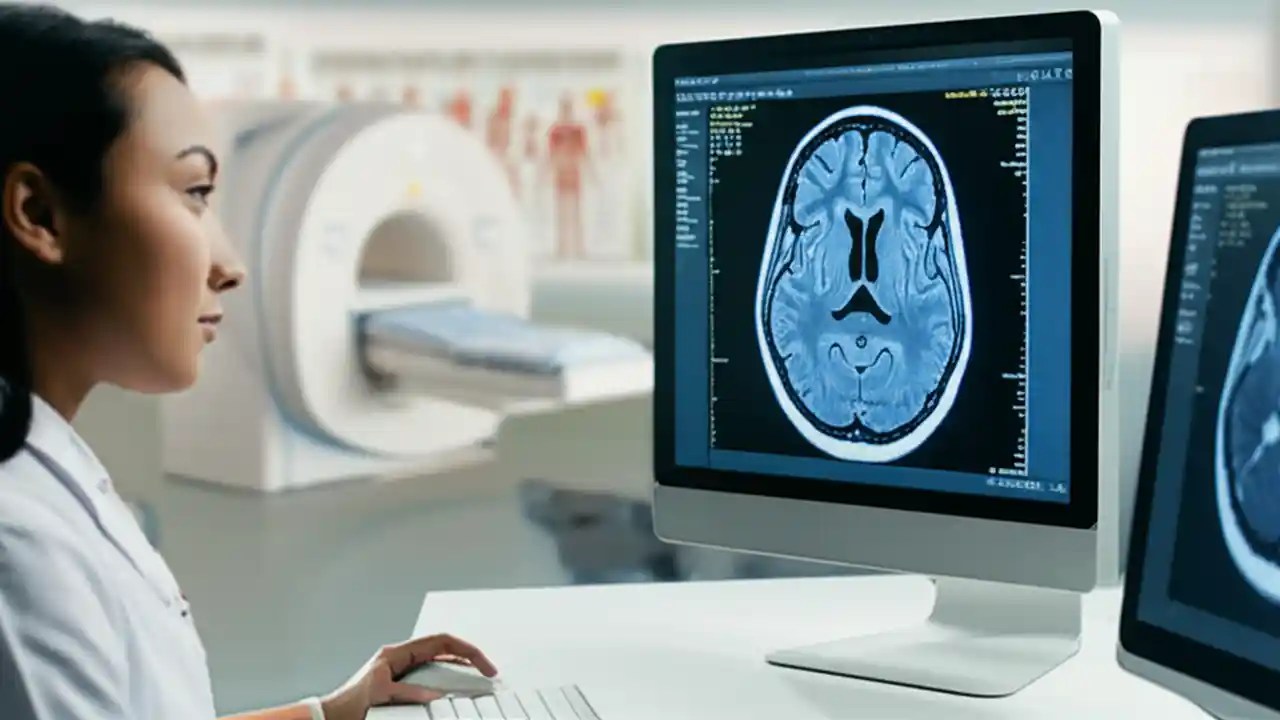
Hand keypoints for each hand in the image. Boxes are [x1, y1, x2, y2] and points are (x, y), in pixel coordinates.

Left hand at [320, 634, 497, 719]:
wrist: (332, 716)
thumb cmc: (350, 703)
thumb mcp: (382, 695)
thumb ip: (410, 694)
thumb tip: (438, 696)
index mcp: (397, 653)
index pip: (440, 641)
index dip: (466, 650)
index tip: (483, 664)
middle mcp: (401, 657)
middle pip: (443, 648)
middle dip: (468, 657)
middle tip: (488, 671)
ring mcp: (401, 669)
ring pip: (439, 661)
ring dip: (459, 667)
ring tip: (478, 679)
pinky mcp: (401, 683)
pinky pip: (431, 675)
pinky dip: (447, 679)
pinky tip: (455, 690)